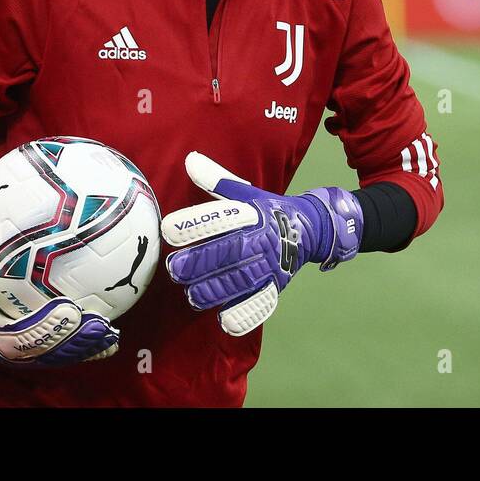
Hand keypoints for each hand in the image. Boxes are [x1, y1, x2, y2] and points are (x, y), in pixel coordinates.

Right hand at [0, 250, 119, 365]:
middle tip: (103, 329)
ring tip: (111, 334)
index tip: (71, 311)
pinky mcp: (34, 336)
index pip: (25, 343)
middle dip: (77, 343)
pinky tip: (105, 323)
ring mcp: (25, 345)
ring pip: (59, 349)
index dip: (50, 331)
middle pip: (50, 351)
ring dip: (85, 343)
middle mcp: (13, 351)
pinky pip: (60, 338)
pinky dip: (82, 334)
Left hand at [160, 152, 363, 335]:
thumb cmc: (268, 209)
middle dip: (200, 261)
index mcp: (253, 212)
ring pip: (242, 279)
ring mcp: (272, 263)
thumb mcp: (246, 192)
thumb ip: (216, 181)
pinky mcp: (277, 284)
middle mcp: (263, 238)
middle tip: (174, 269)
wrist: (311, 228)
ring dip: (215, 288)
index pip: (223, 217)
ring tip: (191, 294)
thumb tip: (189, 159)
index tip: (168, 229)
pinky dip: (245, 312)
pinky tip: (225, 321)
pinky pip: (262, 301)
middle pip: (230, 251)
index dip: (196, 224)